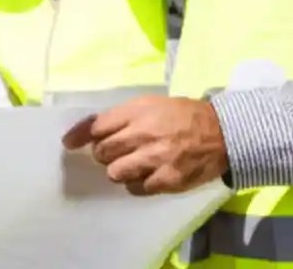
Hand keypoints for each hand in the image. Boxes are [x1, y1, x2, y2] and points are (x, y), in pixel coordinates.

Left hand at [61, 96, 227, 195]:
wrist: (223, 132)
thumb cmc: (182, 115)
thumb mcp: (151, 104)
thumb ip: (121, 116)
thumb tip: (89, 131)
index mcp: (138, 112)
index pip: (96, 127)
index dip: (80, 136)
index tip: (69, 143)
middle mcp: (144, 135)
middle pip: (103, 152)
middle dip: (104, 154)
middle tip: (115, 152)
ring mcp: (156, 159)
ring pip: (115, 173)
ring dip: (119, 170)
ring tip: (131, 165)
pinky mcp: (168, 180)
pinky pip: (137, 188)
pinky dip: (137, 184)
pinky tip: (146, 175)